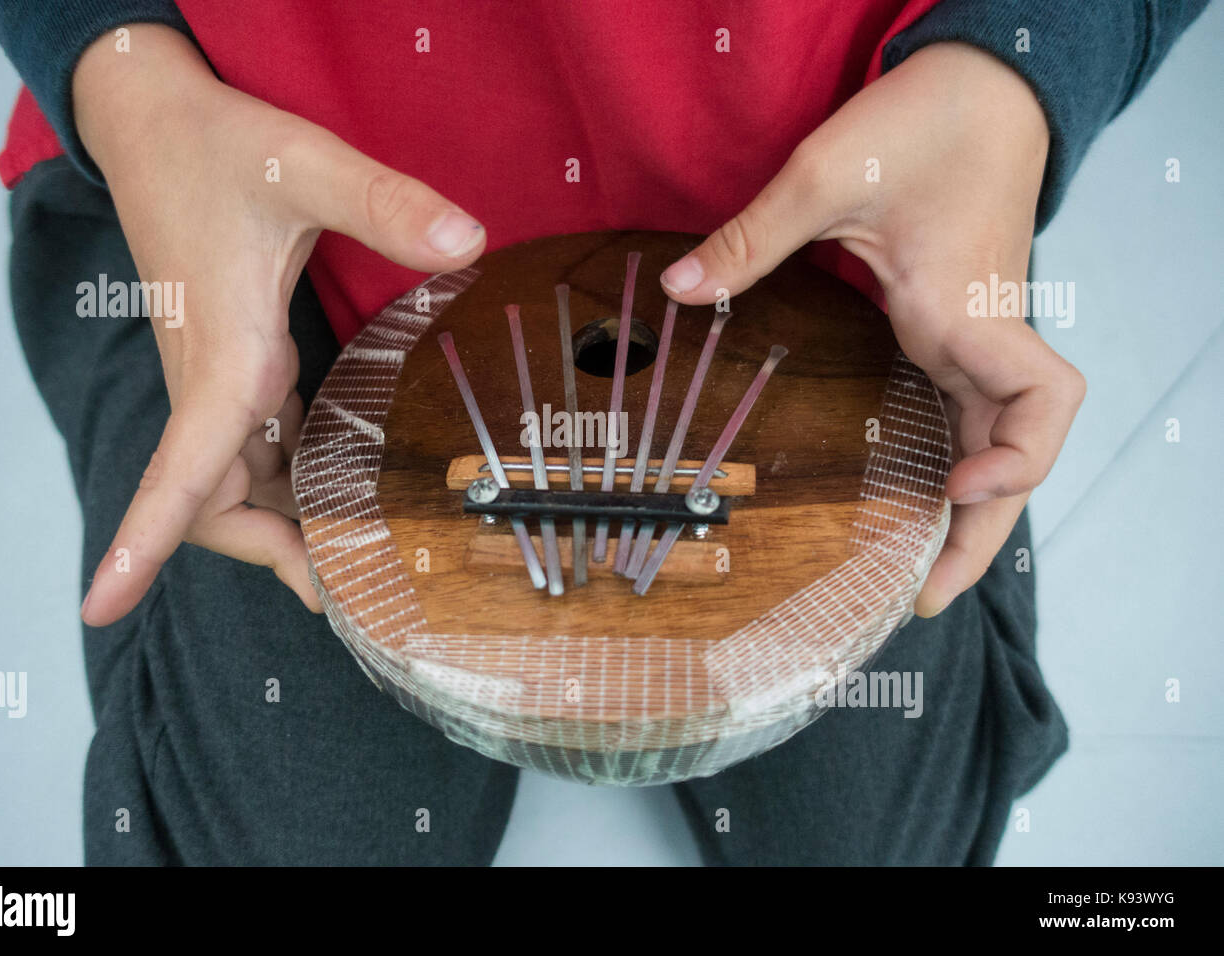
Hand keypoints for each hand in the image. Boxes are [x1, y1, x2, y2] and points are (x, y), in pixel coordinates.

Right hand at [74, 25, 486, 625]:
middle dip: (271, 554)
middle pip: (214, 507)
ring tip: (363, 559)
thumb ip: (386, 203)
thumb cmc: (220, 149)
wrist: (158, 125)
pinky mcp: (239, 365)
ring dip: (285, 526)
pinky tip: (345, 487)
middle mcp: (217, 386)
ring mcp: (224, 380)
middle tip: (354, 589)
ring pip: (235, 486)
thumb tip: (469, 240)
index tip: (103, 609)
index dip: (142, 546)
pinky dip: (294, 483)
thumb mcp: (306, 167)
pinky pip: (257, 451)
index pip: (179, 477)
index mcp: (228, 363)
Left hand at [658, 42, 1084, 617]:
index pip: (1043, 403)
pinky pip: (971, 413)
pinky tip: (916, 494)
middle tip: (918, 595)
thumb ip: (755, 236)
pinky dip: (957, 464)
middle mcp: (982, 333)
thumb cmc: (926, 120)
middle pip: (1018, 451)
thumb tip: (679, 289)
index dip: (1018, 460)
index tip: (954, 488)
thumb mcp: (829, 172)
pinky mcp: (956, 326)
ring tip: (916, 570)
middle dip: (983, 528)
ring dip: (971, 509)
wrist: (985, 87)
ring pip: (997, 441)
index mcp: (969, 308)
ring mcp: (976, 333)